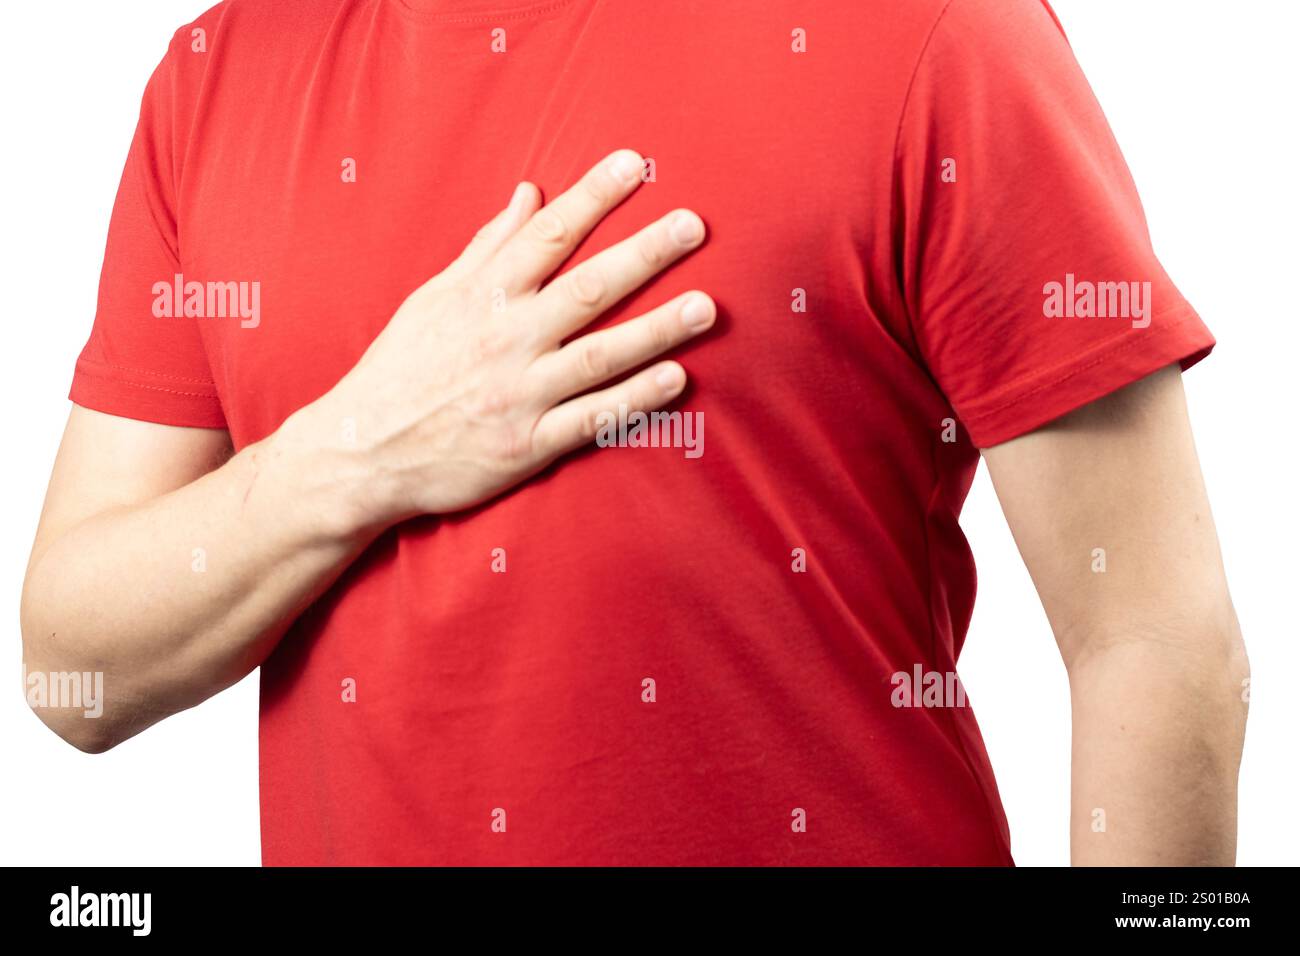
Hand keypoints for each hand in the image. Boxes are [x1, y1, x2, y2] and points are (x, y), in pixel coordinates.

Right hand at [300, 149, 712, 527]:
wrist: (361, 452)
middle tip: (694, 226)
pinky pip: (592, 418)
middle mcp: (506, 339)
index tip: (635, 164)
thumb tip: (529, 192)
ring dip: (657, 329)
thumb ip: (488, 247)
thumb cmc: (401, 369)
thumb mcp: (434, 298)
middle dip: (644, 255)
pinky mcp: (528, 445)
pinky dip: (634, 399)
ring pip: (600, 354)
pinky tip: (677, 379)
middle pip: (587, 288)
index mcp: (484, 297)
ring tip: (706, 307)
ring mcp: (520, 393)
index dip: (593, 197)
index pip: (548, 236)